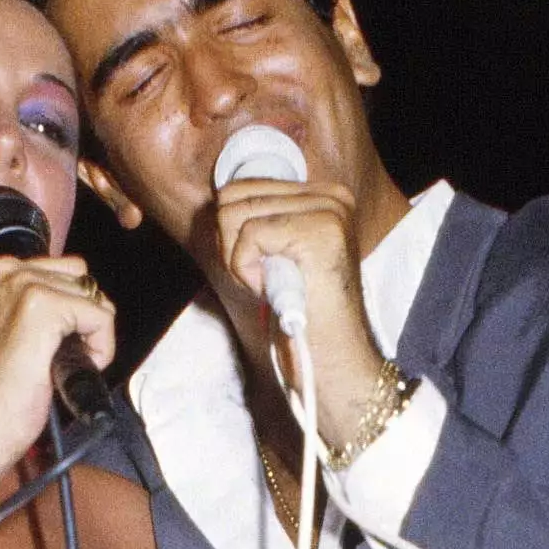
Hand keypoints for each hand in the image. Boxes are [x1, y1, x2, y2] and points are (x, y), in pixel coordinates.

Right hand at [0, 255, 115, 495]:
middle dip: (85, 319)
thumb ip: (39, 304)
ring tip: (65, 364)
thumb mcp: (13, 328)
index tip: (55, 344)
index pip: (64, 270)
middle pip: (82, 279)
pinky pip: (100, 317)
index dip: (73, 311)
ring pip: (94, 297)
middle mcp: (5, 270)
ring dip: (94, 334)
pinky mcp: (42, 307)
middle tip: (63, 356)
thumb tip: (87, 297)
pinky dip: (102, 348)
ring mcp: (22, 285)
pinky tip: (73, 369)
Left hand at [210, 173, 389, 454]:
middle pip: (232, 195)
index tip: (260, 269)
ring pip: (235, 213)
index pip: (242, 186)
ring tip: (271, 285)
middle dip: (230, 245)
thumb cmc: (298, 317)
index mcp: (322, 196)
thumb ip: (253, 222)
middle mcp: (331, 196)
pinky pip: (248, 235)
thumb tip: (217, 201)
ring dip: (238, 260)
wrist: (331, 362)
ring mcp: (330, 210)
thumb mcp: (273, 258)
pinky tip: (272, 290)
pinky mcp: (321, 231)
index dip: (231, 234)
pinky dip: (246, 269)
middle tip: (263, 280)